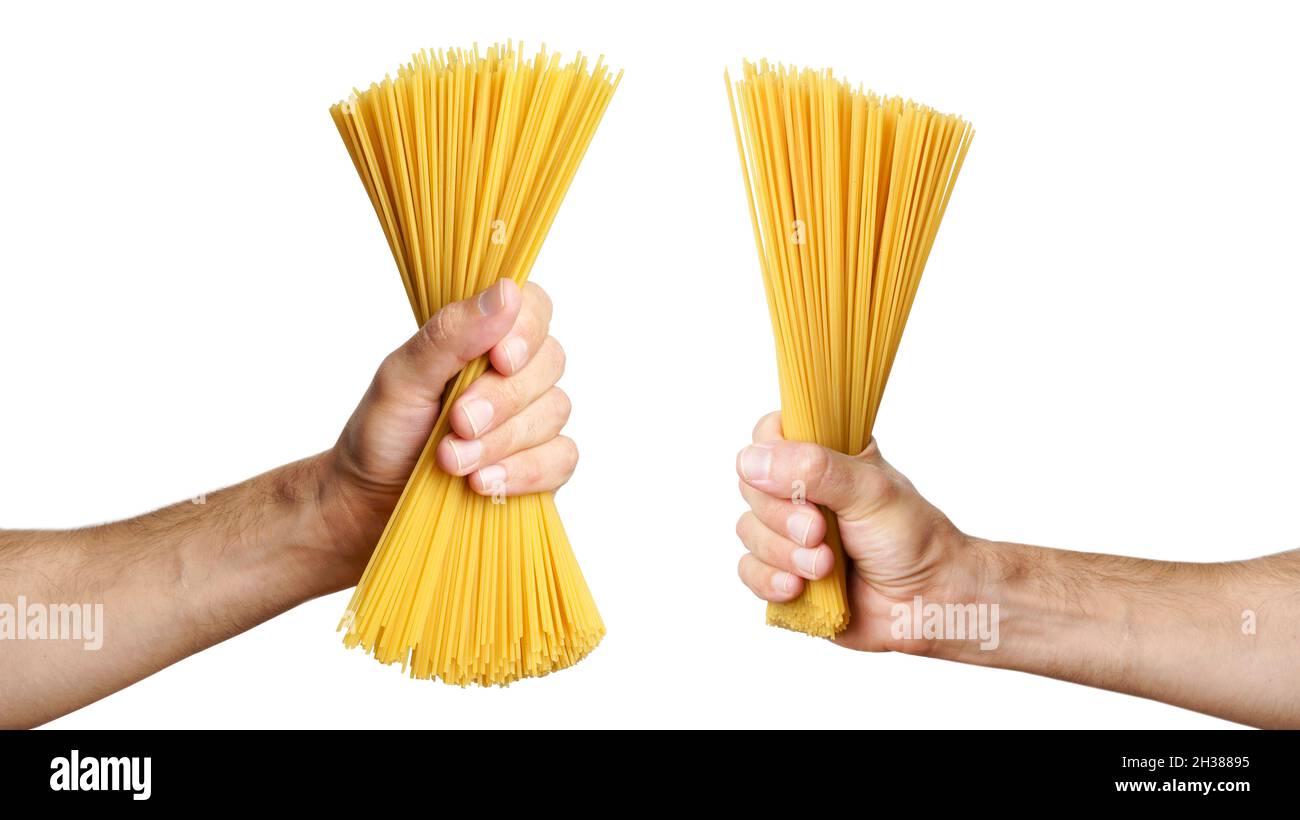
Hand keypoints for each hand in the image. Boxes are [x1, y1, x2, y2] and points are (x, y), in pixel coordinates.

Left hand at [314, 279, 576, 585]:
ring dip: (501, 441)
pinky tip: (482, 484)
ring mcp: (533, 418)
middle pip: (549, 363)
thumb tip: (506, 292)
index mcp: (485, 337)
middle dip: (502, 399)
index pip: (535, 307)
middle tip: (457, 423)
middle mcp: (517, 372)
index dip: (527, 330)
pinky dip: (522, 473)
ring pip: (553, 413)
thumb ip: (451, 335)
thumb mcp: (402, 377)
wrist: (370, 503)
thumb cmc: (384, 432)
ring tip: (452, 461)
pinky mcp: (541, 464)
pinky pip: (560, 459)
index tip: (499, 359)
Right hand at [734, 411, 982, 652]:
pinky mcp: (783, 572)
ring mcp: (789, 533)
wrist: (927, 603)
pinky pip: (748, 571)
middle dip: (782, 517)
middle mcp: (802, 491)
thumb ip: (814, 470)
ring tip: (825, 567)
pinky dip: (770, 581)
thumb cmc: (914, 539)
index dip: (771, 457)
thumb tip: (751, 462)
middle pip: (751, 486)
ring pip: (748, 531)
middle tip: (821, 532)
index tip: (795, 481)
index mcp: (825, 456)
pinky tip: (800, 588)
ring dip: (784, 553)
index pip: (770, 435)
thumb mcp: (870, 491)